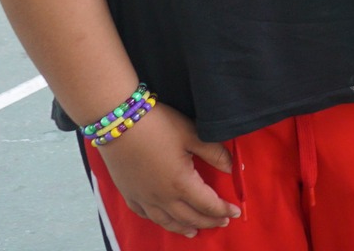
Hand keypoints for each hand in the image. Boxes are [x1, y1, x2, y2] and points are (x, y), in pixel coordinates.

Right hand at [93, 102, 240, 236]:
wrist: (117, 121)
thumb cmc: (157, 125)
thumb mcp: (192, 134)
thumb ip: (215, 153)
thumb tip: (232, 169)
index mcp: (181, 183)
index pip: (207, 204)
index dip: (223, 210)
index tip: (236, 212)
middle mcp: (162, 196)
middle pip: (189, 217)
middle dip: (208, 221)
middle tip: (222, 222)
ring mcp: (143, 197)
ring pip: (166, 221)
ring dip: (183, 227)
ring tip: (194, 232)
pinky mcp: (128, 193)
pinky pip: (145, 215)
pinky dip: (158, 221)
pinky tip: (163, 220)